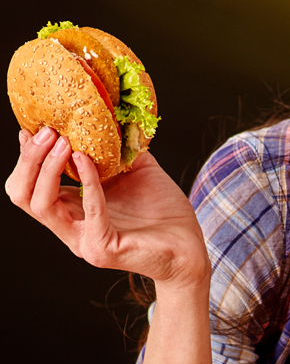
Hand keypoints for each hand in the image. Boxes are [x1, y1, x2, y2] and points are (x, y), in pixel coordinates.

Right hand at [6, 127, 209, 289]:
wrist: (191, 247)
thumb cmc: (165, 213)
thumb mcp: (138, 172)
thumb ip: (120, 149)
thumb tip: (112, 116)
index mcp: (73, 212)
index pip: (30, 187)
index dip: (27, 158)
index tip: (31, 130)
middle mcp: (72, 228)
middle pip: (24, 195)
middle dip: (30, 160)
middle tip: (47, 132)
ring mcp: (84, 241)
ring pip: (41, 205)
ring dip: (49, 169)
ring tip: (64, 142)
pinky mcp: (103, 248)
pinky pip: (89, 210)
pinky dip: (87, 181)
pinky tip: (88, 159)